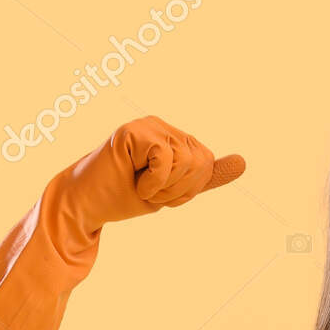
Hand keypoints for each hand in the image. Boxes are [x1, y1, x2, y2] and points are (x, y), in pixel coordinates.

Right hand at [0, 116, 243, 329]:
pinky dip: (152, 181)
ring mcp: (148, 125)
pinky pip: (165, 159)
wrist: (86, 205)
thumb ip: (206, 177)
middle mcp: (162, 125)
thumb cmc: (123, 198)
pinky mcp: (133, 130)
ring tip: (138, 184)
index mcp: (173, 136)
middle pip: (200, 162)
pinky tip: (130, 178)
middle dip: (176, 189)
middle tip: (146, 190)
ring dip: (162, 187)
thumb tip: (243, 162)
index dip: (185, 189)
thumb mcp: (172, 191)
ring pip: (185, 160)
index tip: (157, 192)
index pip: (206, 164)